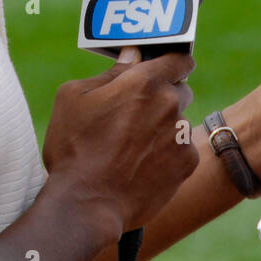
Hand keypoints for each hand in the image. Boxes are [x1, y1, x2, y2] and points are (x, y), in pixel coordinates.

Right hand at [41, 49, 198, 235]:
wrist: (86, 204)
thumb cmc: (74, 148)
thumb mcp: (74, 97)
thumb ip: (110, 72)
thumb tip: (132, 56)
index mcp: (145, 81)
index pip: (179, 59)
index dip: (171, 62)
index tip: (163, 69)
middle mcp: (170, 104)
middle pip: (180, 89)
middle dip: (163, 97)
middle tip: (137, 113)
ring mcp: (181, 135)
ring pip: (179, 122)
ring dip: (163, 128)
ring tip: (132, 148)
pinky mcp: (187, 164)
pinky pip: (181, 150)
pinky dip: (166, 154)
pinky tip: (140, 166)